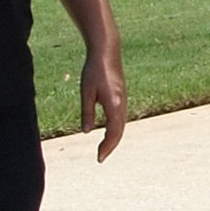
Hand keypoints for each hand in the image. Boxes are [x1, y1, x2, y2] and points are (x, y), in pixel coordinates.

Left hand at [81, 41, 125, 159]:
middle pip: (119, 131)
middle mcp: (122, 104)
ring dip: (113, 139)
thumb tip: (87, 132)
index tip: (99, 158)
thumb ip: (87, 112)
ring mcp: (123, 100)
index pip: (113, 132)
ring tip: (103, 149)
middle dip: (110, 146)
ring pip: (121, 125)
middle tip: (100, 158)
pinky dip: (115, 129)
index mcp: (114, 104)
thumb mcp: (86, 92)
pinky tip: (108, 132)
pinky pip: (121, 118)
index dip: (106, 147)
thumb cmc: (94, 70)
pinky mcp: (121, 97)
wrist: (107, 52)